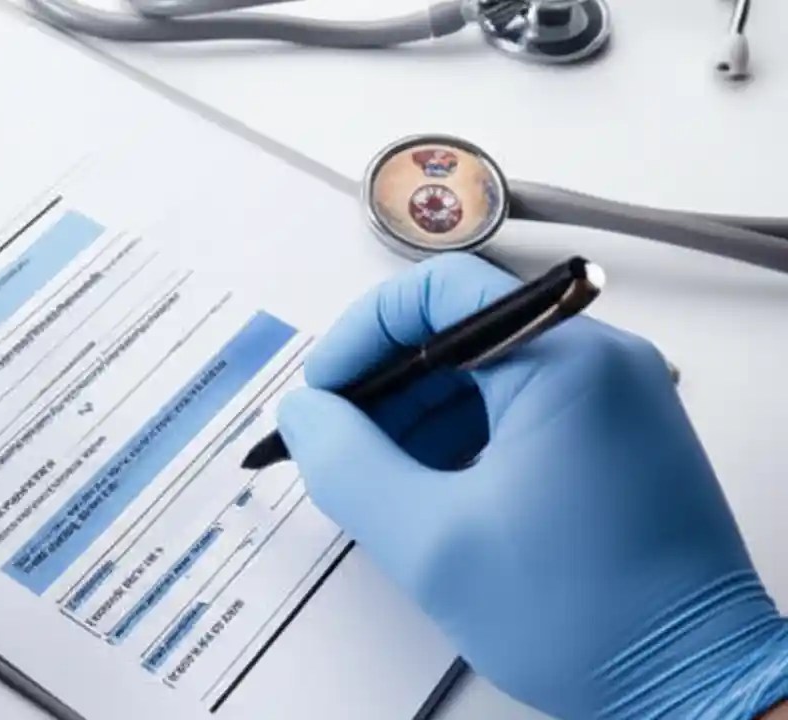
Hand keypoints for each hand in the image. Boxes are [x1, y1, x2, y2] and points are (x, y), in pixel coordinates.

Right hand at [278, 254, 787, 718]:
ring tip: (388, 488)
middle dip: (386, 391)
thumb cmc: (583, 616)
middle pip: (458, 334)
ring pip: (485, 377)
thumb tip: (303, 414)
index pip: (436, 291)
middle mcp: (600, 361)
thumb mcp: (431, 542)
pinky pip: (520, 411)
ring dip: (420, 422)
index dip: (360, 336)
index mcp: (565, 361)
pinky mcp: (616, 437)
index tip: (324, 395)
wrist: (694, 688)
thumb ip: (345, 463)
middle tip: (343, 451)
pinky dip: (465, 442)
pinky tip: (437, 498)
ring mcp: (615, 399)